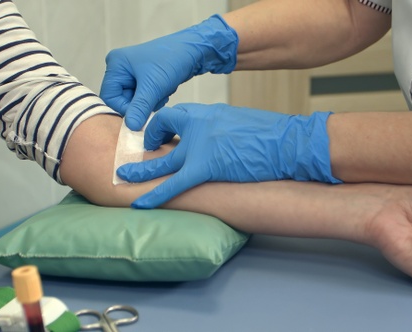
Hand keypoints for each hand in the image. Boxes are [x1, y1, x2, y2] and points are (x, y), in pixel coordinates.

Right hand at [100, 15, 237, 129]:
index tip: (143, 114)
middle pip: (122, 100)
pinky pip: (143, 97)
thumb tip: (130, 127)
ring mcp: (132, 72)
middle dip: (140, 104)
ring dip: (149, 102)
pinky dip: (154, 97)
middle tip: (156, 99)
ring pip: (134, 100)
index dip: (125, 109)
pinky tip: (165, 89)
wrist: (194, 51)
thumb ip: (140, 108)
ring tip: (162, 91)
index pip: (110, 97)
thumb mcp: (153, 87)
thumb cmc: (171, 61)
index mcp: (116, 64)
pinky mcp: (143, 78)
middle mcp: (120, 67)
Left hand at [117, 103, 341, 207]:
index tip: (164, 136)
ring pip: (162, 158)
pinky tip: (141, 204)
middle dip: (148, 142)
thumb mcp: (240, 122)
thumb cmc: (272, 134)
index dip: (165, 126)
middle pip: (162, 129)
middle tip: (139, 152)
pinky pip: (175, 182)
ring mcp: (201, 143)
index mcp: (208, 112)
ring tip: (123, 176)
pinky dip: (156, 194)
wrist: (288, 142)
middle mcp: (199, 123)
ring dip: (142, 169)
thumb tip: (213, 141)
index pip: (176, 115)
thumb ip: (220, 128)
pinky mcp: (207, 165)